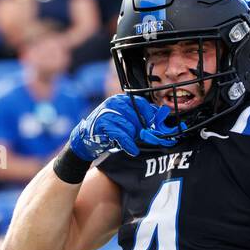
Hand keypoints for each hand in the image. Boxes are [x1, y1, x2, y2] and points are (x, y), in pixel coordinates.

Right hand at [67, 94, 184, 159]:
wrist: (87, 139)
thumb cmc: (110, 131)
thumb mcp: (127, 122)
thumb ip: (142, 120)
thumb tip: (162, 120)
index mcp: (122, 99)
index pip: (142, 103)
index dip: (152, 116)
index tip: (158, 127)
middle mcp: (115, 103)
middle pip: (138, 116)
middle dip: (145, 130)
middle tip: (148, 138)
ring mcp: (108, 112)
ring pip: (131, 126)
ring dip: (134, 138)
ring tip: (132, 144)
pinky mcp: (103, 124)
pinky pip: (122, 135)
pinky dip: (129, 144)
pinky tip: (132, 150)